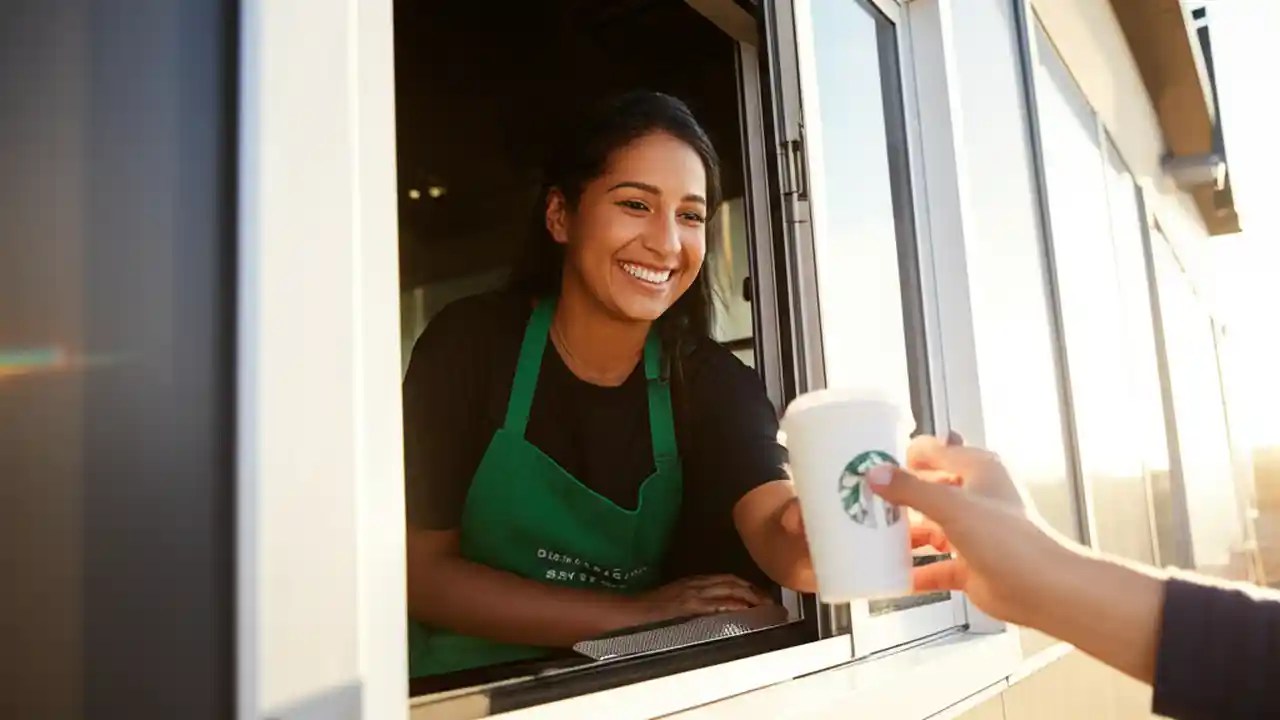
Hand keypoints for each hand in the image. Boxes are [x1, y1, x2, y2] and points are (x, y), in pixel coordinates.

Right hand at [633, 575, 772, 624]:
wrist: (634, 610)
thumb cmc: (652, 606)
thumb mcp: (678, 596)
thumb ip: (697, 598)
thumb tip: (716, 605)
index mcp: (695, 581)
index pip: (728, 579)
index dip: (747, 585)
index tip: (760, 593)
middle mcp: (697, 584)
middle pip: (733, 582)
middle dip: (754, 591)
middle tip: (769, 601)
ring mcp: (694, 594)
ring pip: (728, 590)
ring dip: (749, 597)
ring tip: (763, 606)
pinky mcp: (689, 606)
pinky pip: (715, 604)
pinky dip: (731, 605)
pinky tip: (743, 609)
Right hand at [867, 435, 1074, 625]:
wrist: (1042, 589)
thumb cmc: (1011, 540)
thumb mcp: (952, 505)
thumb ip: (911, 489)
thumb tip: (877, 474)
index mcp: (979, 470)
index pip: (937, 450)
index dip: (907, 454)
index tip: (876, 462)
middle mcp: (976, 498)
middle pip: (930, 489)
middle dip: (900, 495)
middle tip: (868, 498)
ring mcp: (973, 532)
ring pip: (930, 528)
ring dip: (905, 533)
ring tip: (873, 534)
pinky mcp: (970, 565)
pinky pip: (935, 566)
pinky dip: (916, 570)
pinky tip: (896, 574)